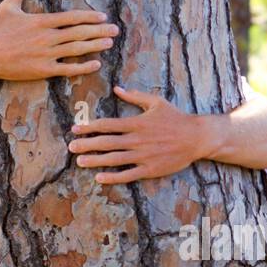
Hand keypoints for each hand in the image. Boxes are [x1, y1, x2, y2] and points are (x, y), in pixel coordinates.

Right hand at [0, 0, 118, 81]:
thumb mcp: (8, 6)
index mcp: (41, 21)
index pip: (71, 17)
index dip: (89, 17)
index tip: (102, 16)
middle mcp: (47, 37)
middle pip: (79, 32)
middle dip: (99, 31)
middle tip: (115, 30)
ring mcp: (46, 54)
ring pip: (77, 49)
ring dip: (95, 45)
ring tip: (110, 43)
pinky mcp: (43, 70)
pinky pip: (67, 68)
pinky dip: (83, 66)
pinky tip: (96, 64)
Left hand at [68, 85, 216, 184]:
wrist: (196, 137)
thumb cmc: (176, 118)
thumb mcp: (156, 102)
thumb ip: (135, 96)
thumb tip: (117, 88)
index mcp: (136, 122)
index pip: (107, 124)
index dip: (89, 127)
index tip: (75, 129)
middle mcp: (136, 139)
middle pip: (106, 142)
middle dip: (86, 145)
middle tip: (71, 147)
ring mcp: (142, 155)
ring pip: (113, 159)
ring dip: (95, 161)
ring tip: (80, 162)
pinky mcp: (150, 169)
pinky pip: (128, 174)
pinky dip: (113, 177)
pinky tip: (100, 178)